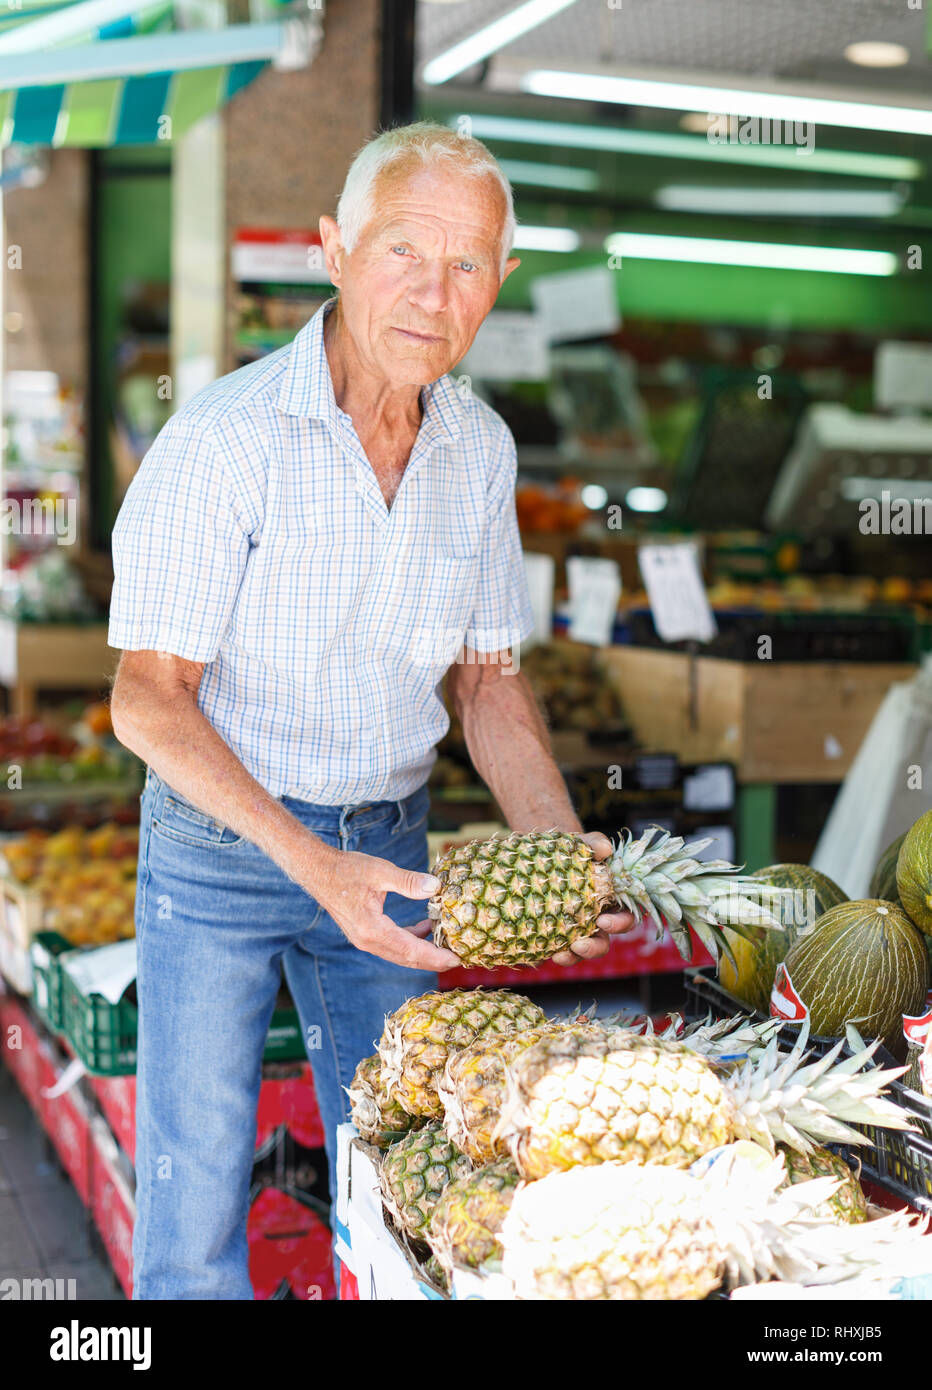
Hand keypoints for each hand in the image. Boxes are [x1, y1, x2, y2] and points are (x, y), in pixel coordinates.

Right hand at [307, 848, 460, 971]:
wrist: (317, 870)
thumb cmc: (346, 869)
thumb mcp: (380, 871)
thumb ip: (408, 881)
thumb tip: (436, 887)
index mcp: (372, 930)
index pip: (411, 951)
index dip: (436, 956)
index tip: (457, 958)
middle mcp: (368, 941)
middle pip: (408, 958)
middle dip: (434, 959)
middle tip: (460, 956)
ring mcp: (365, 939)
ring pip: (401, 953)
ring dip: (424, 950)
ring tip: (447, 942)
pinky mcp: (365, 933)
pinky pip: (393, 944)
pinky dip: (412, 939)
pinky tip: (425, 926)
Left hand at [551, 831, 635, 966]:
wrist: (542, 856)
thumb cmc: (570, 852)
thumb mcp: (582, 844)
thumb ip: (594, 843)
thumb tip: (604, 849)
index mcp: (610, 902)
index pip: (626, 918)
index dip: (619, 924)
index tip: (603, 920)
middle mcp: (594, 921)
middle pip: (602, 943)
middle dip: (594, 948)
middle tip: (579, 945)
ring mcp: (573, 930)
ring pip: (578, 952)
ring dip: (571, 957)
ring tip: (558, 955)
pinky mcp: (551, 935)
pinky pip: (551, 949)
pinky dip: (545, 954)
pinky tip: (536, 952)